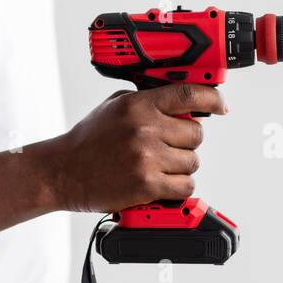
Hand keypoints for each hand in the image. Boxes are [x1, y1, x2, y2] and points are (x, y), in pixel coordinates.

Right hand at [39, 83, 227, 212]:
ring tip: (157, 166)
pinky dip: (177, 187)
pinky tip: (161, 183)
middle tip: (168, 147)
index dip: (212, 98)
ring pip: (192, 162)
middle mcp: (144, 129)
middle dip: (186, 141)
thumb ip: (148, 101)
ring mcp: (147, 157)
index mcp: (138, 105)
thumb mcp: (115, 106)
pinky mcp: (147, 184)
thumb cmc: (89, 141)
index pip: (188, 94)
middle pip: (196, 134)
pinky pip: (185, 186)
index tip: (221, 105)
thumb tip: (184, 103)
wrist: (62, 172)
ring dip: (181, 166)